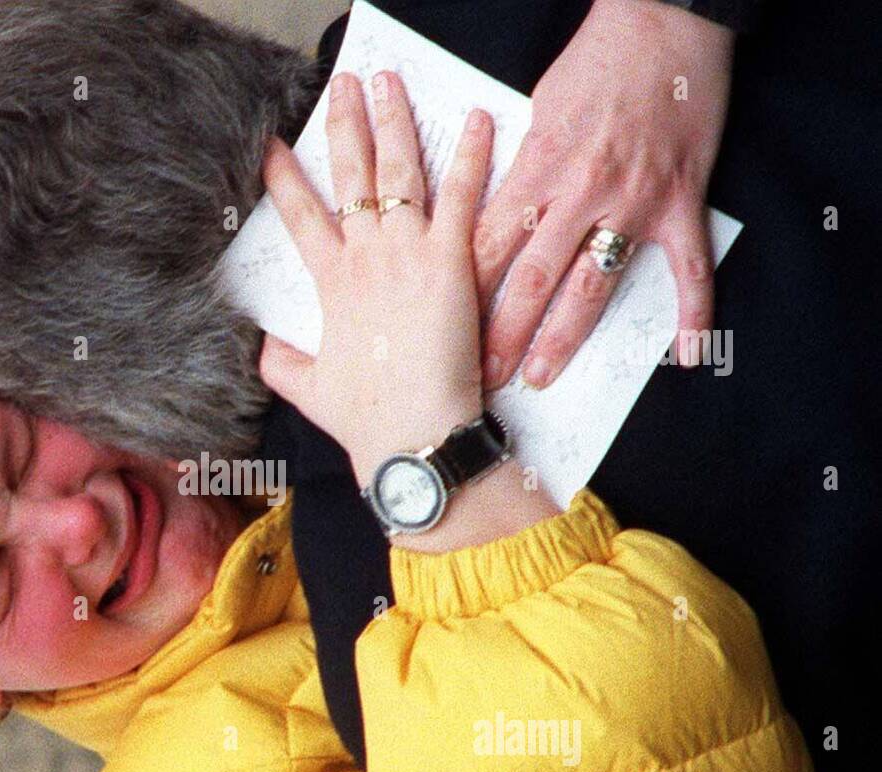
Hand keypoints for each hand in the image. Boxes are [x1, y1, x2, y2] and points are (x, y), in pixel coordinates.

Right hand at [257, 71, 492, 486]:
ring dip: (394, 121)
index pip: (301, 216)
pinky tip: (479, 119)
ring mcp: (407, 255)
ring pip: (399, 172)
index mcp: (331, 284)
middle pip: (351, 176)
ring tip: (389, 83)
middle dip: (345, 124)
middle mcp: (365, 258)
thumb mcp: (309, 388)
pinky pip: (463, 197)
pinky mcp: (451, 262)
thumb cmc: (366, 418)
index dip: (285, 177)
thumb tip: (261, 347)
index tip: (273, 144)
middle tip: (343, 85)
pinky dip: (472, 156)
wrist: (413, 436)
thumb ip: (281, 361)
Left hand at [475, 0, 735, 389]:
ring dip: (563, 337)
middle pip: (529, 279)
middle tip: (476, 377)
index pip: (486, 246)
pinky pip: (688, 268)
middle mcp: (580, 192)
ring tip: (539, 376)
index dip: (460, 295)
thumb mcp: (536, 114)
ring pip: (591, 284)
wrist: (664, 19)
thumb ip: (519, 173)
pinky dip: (693, 311)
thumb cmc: (596, 62)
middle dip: (499, 334)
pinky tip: (687, 354)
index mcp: (537, 169)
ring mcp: (633, 202)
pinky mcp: (681, 202)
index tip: (439, 331)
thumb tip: (489, 217)